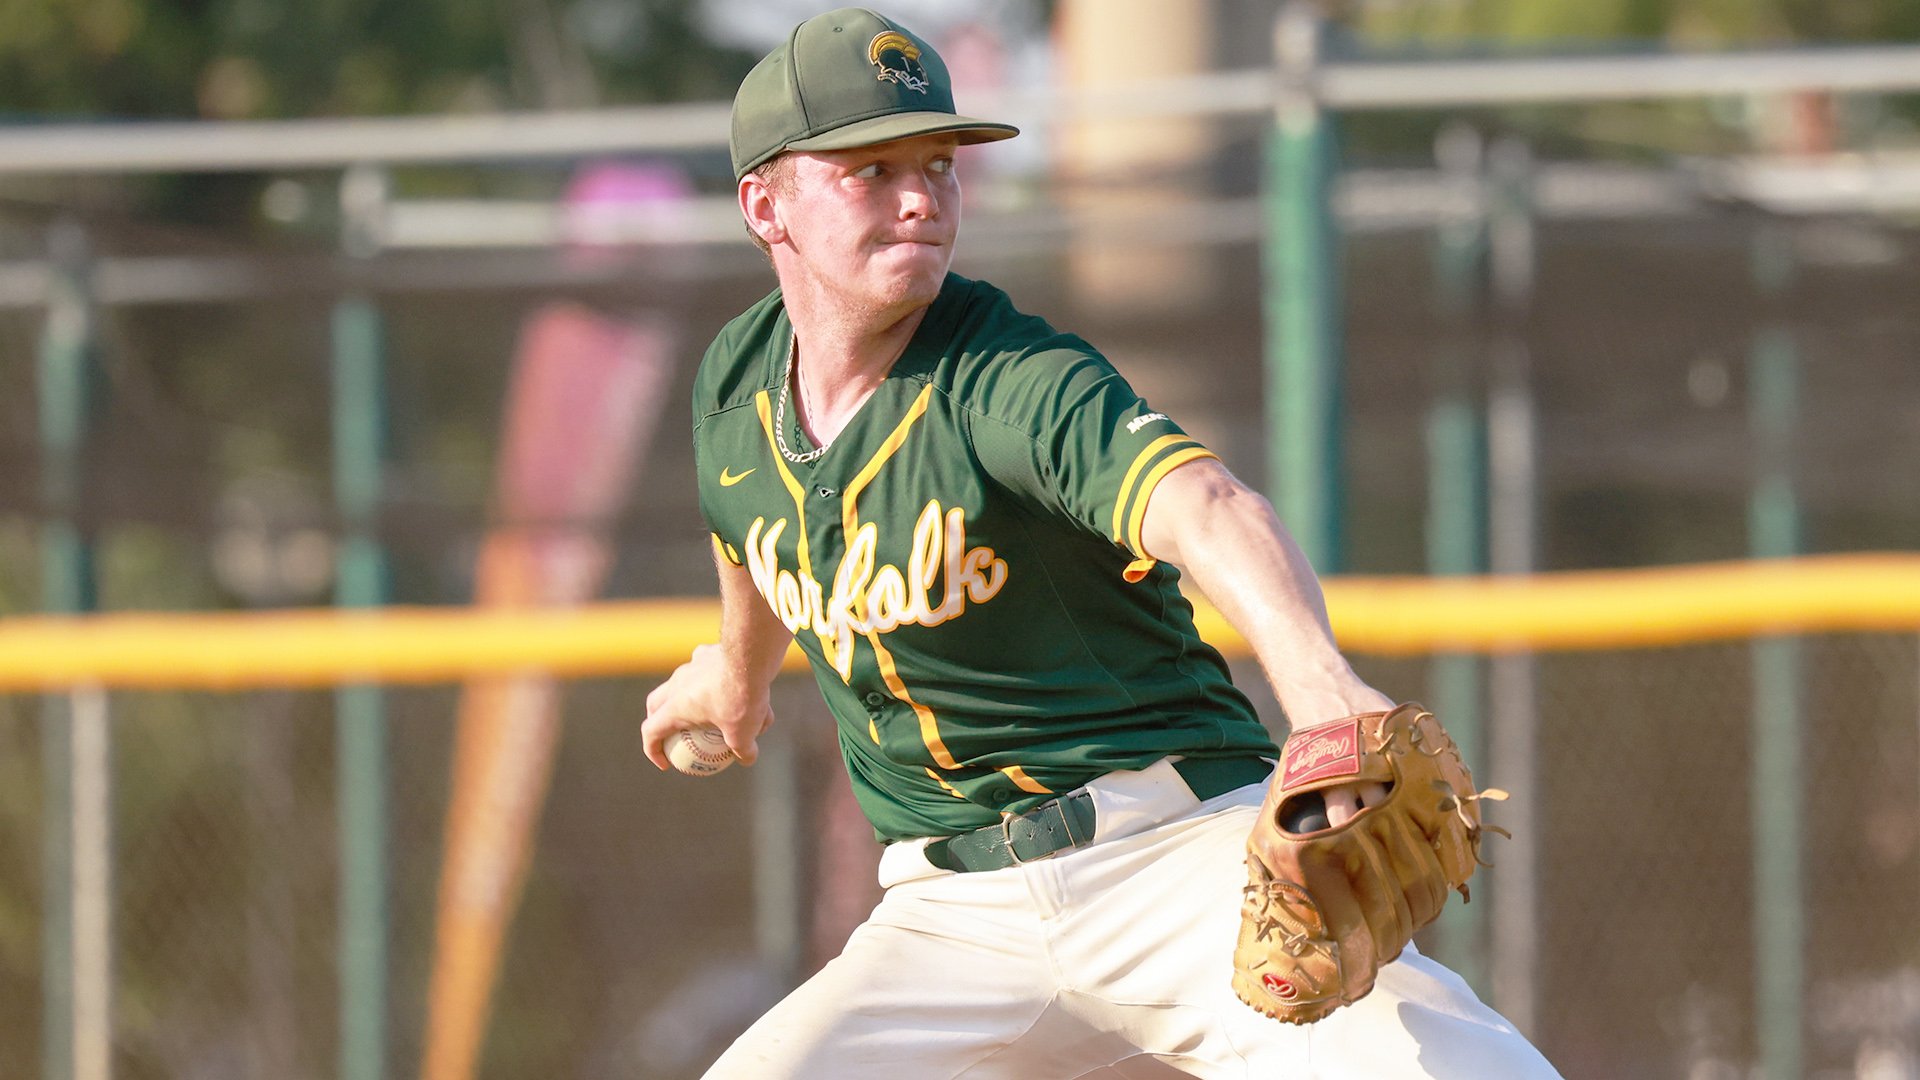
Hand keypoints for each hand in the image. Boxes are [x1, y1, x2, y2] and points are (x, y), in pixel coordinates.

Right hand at [642, 642, 774, 769]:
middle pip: (657, 704)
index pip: (651, 731)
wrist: (750, 655)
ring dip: (695, 701)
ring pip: (683, 684)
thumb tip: (746, 759)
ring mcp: (690, 665)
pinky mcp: (706, 653)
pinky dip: (714, 682)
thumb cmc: (740, 697)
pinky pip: (704, 669)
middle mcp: (677, 684)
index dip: (653, 750)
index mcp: (676, 706)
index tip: (667, 764)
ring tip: (718, 714)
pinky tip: (736, 689)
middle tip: (675, 735)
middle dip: (660, 721)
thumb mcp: (744, 732)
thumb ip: (743, 749)